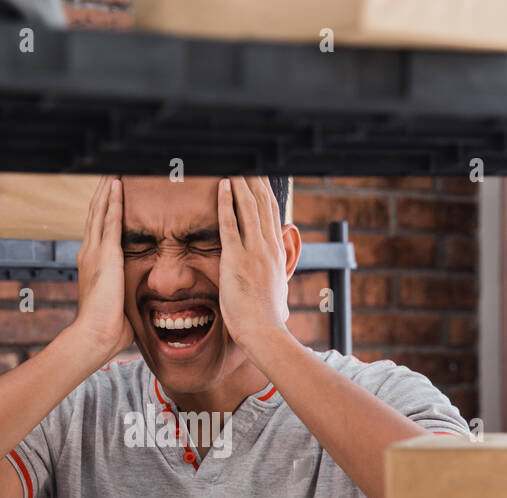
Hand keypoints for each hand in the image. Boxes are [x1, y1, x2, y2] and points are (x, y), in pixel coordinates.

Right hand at [69, 176, 133, 363]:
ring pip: (100, 210)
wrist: (94, 335)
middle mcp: (90, 253)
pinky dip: (113, 199)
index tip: (110, 193)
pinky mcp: (105, 255)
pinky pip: (110, 220)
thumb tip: (138, 304)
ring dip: (107, 188)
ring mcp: (95, 252)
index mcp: (92, 263)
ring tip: (112, 168)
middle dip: (103, 191)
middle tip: (109, 170)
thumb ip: (125, 295)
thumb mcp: (118, 305)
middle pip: (95, 213)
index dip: (103, 209)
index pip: (98, 229)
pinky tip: (117, 183)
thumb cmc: (107, 328)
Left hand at [216, 176, 292, 360]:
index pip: (271, 212)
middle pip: (262, 202)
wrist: (264, 332)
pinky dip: (227, 202)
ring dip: (242, 182)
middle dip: (254, 178)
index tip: (258, 173)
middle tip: (247, 157)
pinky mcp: (237, 259)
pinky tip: (224, 184)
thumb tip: (283, 258)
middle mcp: (268, 246)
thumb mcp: (278, 288)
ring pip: (248, 207)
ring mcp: (253, 251)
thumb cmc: (267, 318)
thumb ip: (279, 268)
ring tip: (234, 162)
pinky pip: (230, 224)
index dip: (264, 190)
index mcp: (276, 252)